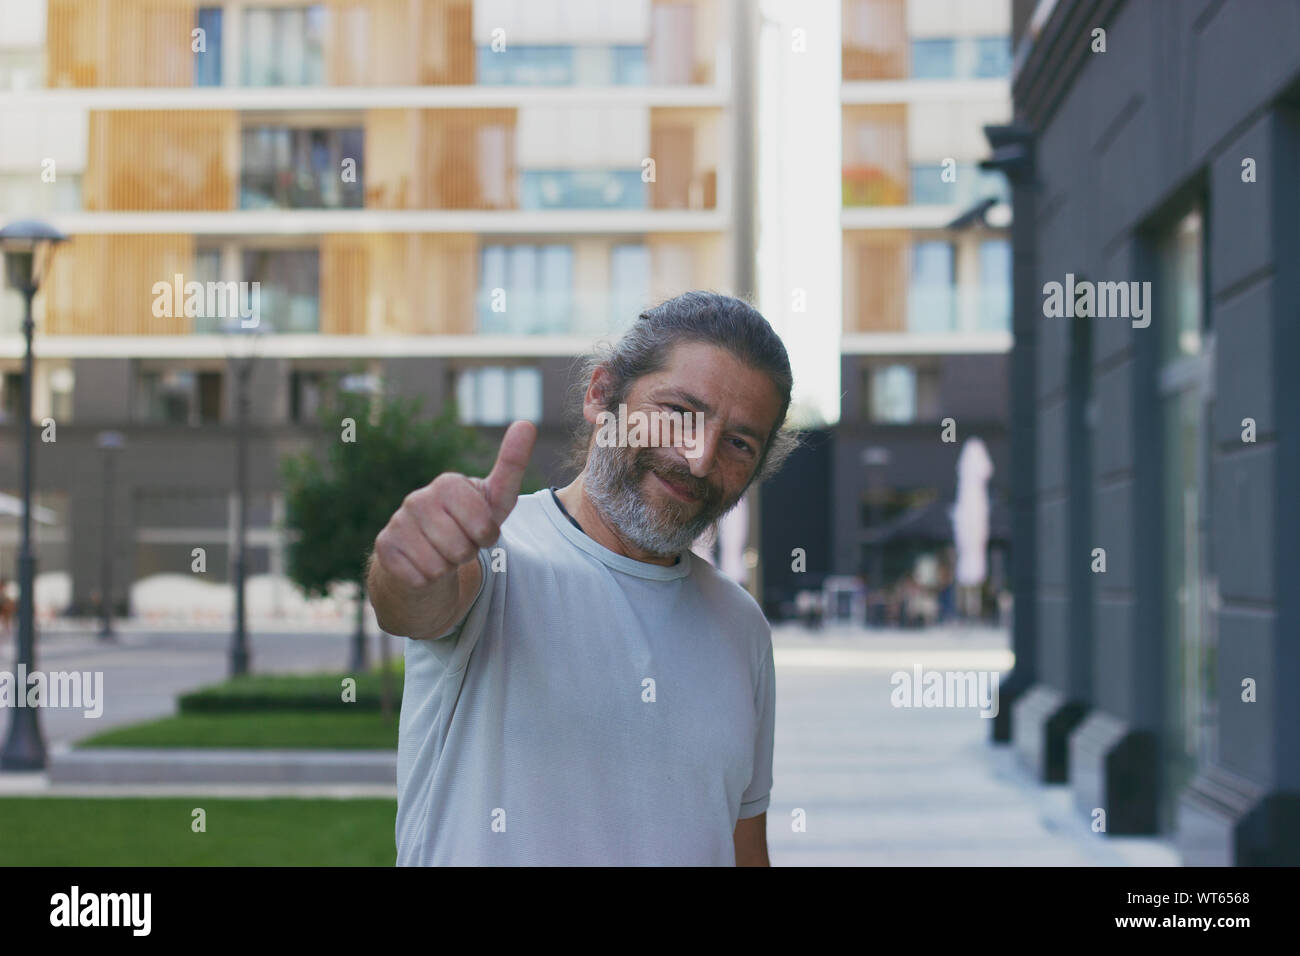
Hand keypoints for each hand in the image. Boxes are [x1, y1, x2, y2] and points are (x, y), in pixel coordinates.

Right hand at [372, 420, 536, 588]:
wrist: (426, 556)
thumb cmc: (466, 526)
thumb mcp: (495, 500)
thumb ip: (511, 465)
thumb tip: (526, 422)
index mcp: (448, 484)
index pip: (483, 526)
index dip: (487, 537)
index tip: (481, 531)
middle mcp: (417, 499)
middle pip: (460, 548)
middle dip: (466, 554)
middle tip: (458, 545)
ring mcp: (397, 523)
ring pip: (439, 565)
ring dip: (446, 568)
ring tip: (442, 554)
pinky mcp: (384, 549)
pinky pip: (419, 578)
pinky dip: (427, 581)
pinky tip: (422, 566)